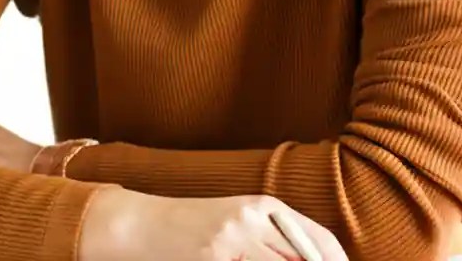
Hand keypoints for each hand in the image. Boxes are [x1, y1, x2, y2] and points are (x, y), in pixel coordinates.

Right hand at [78, 187, 346, 260]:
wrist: (140, 225)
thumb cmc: (196, 229)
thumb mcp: (240, 224)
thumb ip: (276, 240)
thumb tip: (321, 259)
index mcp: (264, 205)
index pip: (320, 241)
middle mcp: (251, 219)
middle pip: (303, 260)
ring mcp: (231, 242)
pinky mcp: (212, 260)